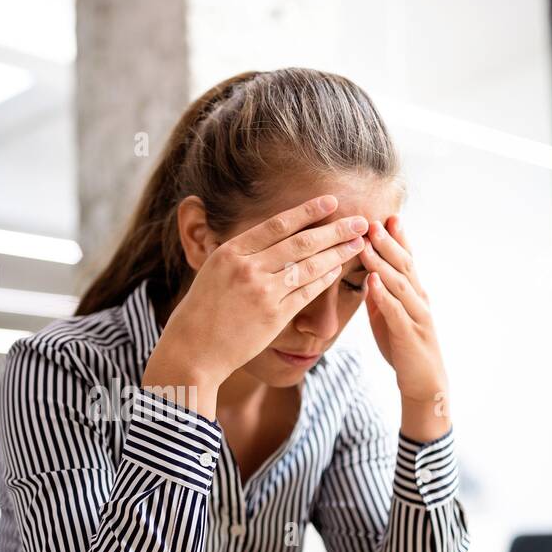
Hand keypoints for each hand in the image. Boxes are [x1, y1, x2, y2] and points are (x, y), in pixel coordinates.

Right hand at [144, 194, 367, 417]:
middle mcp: (247, 268)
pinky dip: (325, 278)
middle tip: (359, 221)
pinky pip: (306, 292)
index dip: (308, 211)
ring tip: (358, 243)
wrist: (192, 350)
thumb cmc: (202, 311)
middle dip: (335, 229)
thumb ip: (241, 254)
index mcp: (231, 252)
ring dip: (338, 252)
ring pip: (309, 266)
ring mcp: (261, 293)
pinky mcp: (273, 316)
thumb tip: (272, 236)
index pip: (277, 224)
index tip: (330, 201)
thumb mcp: (214, 271)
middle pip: (301, 242)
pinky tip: (339, 269)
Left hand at [359, 216, 451, 440]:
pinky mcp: (410, 335)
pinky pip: (396, 311)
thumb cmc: (404, 349)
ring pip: (400, 284)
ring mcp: (417, 316)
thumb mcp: (389, 317)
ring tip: (367, 244)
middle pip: (405, 265)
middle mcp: (419, 300)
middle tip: (373, 220)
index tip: (387, 216)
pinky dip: (383, 295)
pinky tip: (372, 281)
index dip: (399, 239)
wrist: (424, 383)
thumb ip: (382, 296)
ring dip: (382, 262)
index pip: (407, 260)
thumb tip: (368, 275)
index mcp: (414, 294)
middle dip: (389, 242)